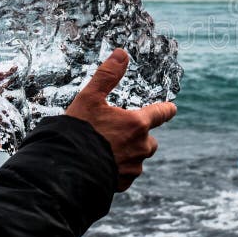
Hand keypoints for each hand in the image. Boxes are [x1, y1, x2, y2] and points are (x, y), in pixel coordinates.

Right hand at [66, 49, 176, 190]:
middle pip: (150, 139)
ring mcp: (133, 167)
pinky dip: (118, 169)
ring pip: (138, 157)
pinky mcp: (124, 183)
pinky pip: (126, 174)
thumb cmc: (79, 130)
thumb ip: (107, 75)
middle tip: (119, 132)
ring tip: (107, 149)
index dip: (166, 110)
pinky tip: (102, 164)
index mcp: (137, 123)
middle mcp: (141, 146)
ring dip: (129, 152)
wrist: (66, 169)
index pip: (161, 113)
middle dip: (140, 135)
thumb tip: (122, 53)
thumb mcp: (90, 97)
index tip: (171, 108)